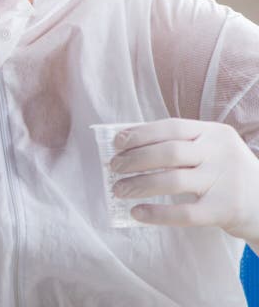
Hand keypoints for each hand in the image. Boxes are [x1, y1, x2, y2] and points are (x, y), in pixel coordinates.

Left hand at [110, 118, 258, 242]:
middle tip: (114, 167)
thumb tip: (128, 143)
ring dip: (139, 185)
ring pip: (172, 180)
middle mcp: (221, 154)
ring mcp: (225, 182)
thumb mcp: (212, 150)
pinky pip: (184, 212)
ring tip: (119, 190)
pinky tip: (137, 212)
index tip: (117, 142)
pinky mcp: (224, 210)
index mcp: (215, 133)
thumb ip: (180, 144)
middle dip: (134, 159)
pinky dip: (156, 213)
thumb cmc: (226, 174)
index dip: (140, 134)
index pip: (172, 126)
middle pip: (169, 152)